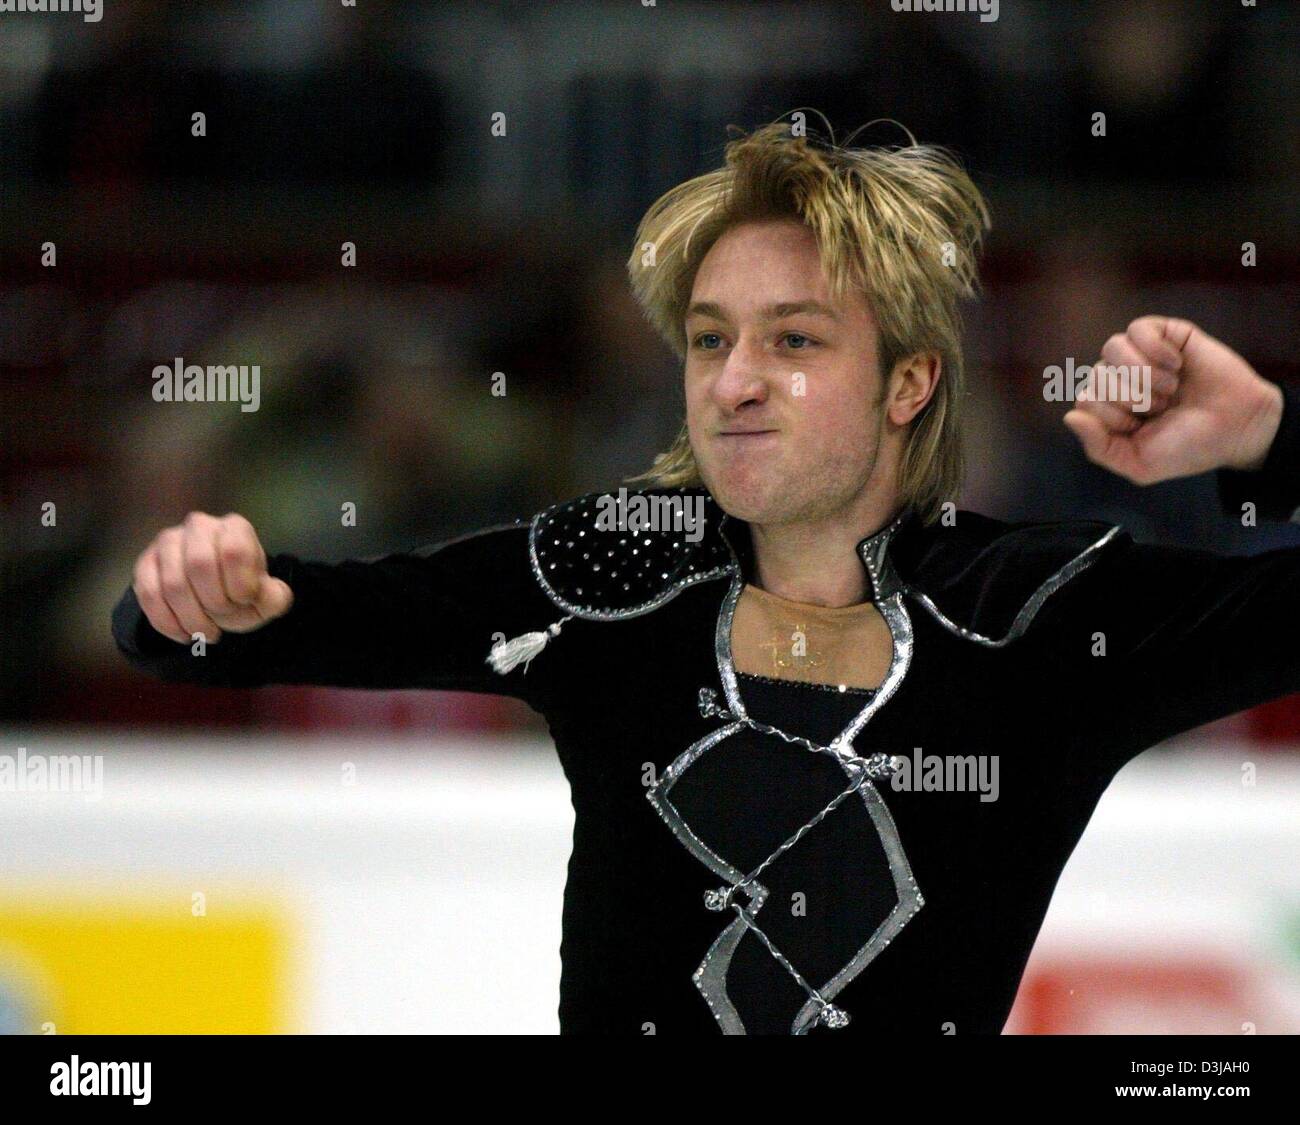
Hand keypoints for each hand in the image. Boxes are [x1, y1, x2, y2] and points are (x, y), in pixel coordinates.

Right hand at [131, 512, 293, 642]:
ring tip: (207, 633)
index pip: (235, 551)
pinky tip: (184, 636)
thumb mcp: (266, 597)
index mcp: (235, 528)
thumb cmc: (241, 590)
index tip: (245, 601)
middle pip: (200, 564)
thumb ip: (275, 597)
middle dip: (215, 603)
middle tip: (224, 618)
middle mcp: (199, 526)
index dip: (240, 585)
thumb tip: (273, 595)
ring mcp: (168, 542)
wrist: (213, 595)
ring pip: (173, 584)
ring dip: (192, 618)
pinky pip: (149, 595)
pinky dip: (168, 623)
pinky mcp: (145, 563)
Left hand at [1063, 316, 1282, 484]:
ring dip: (1142, 373)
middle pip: (1097, 376)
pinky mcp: (1166, 335)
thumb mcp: (1139, 463)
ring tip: (1170, 388)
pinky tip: (1176, 364)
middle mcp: (1121, 380)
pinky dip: (1155, 349)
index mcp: (1111, 410)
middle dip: (1131, 398)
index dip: (1113, 416)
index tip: (1142, 426)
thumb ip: (1099, 447)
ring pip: (1112, 349)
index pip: (1085, 401)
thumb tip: (1069, 417)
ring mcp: (1142, 356)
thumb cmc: (1188, 447)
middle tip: (1162, 408)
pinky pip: (1138, 329)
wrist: (1238, 427)